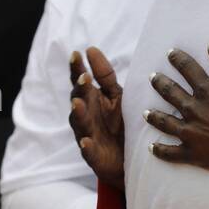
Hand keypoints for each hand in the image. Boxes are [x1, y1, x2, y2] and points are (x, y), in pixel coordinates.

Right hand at [69, 47, 124, 189]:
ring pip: (80, 124)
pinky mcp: (94, 156)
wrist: (131, 159)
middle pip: (78, 100)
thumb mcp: (117, 96)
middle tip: (84, 78)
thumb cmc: (122, 122)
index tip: (76, 54)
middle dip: (79, 90)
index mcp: (92, 100)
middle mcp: (87, 116)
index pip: (81, 82)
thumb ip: (104, 75)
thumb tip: (90, 49)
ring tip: (78, 104)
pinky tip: (86, 142)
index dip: (77, 69)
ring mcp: (88, 136)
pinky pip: (88, 152)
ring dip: (78, 114)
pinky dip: (86, 147)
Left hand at [145, 44, 208, 174]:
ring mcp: (190, 133)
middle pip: (170, 93)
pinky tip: (152, 147)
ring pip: (164, 122)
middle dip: (159, 83)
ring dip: (153, 116)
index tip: (170, 54)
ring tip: (145, 112)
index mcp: (207, 91)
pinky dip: (160, 150)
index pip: (188, 69)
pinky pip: (170, 152)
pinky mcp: (192, 153)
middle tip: (152, 78)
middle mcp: (194, 110)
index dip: (178, 59)